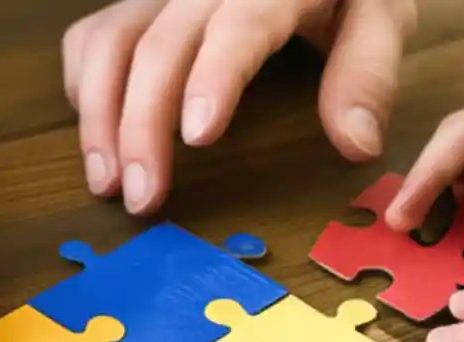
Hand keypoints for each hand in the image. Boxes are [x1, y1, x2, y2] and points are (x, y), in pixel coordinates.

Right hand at [62, 0, 416, 213]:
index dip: (213, 78)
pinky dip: (86, 87)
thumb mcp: (377, 17)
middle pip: (157, 46)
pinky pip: (92, 37)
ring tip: (106, 183)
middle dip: (141, 126)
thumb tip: (355, 143)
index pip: (237, 27)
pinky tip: (98, 136)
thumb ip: (366, 74)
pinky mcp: (136, 3)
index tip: (197, 138)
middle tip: (142, 199)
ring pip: (111, 41)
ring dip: (99, 117)